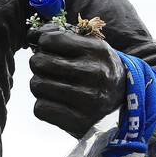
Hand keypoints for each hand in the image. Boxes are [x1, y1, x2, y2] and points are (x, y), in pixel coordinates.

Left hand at [28, 23, 125, 139]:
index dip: (44, 43)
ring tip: (53, 85)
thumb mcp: (90, 45)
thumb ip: (61, 36)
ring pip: (37, 85)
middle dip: (39, 63)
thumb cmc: (98, 67)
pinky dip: (43, 105)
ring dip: (40, 84)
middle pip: (39, 63)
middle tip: (47, 68)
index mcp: (97, 51)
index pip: (50, 40)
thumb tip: (31, 34)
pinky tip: (56, 102)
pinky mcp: (79, 122)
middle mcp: (95, 75)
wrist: (124, 98)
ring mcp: (88, 101)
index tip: (49, 48)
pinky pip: (39, 109)